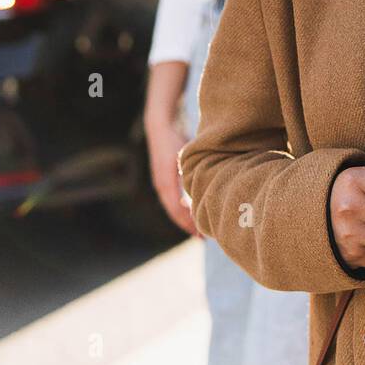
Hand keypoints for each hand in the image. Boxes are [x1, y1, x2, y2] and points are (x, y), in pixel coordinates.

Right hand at [145, 113, 200, 236]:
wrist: (160, 126)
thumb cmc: (176, 138)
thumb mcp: (184, 156)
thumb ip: (190, 173)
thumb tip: (202, 190)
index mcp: (167, 182)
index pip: (177, 210)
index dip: (189, 223)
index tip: (202, 233)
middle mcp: (162, 185)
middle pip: (175, 212)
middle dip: (188, 226)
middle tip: (204, 238)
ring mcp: (161, 183)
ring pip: (173, 208)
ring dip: (185, 219)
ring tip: (199, 231)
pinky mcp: (164, 179)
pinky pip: (172, 200)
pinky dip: (181, 210)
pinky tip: (192, 214)